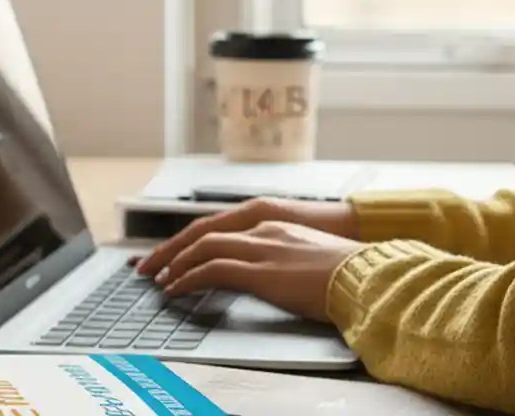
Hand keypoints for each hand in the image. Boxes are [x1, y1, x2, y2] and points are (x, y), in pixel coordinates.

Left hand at [133, 198, 364, 321]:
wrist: (365, 274)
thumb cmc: (347, 270)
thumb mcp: (310, 255)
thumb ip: (286, 256)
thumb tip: (277, 272)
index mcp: (275, 223)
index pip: (221, 225)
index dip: (193, 238)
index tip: (174, 250)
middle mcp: (263, 228)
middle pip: (203, 231)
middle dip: (172, 248)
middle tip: (150, 265)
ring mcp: (261, 247)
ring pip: (202, 247)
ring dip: (175, 263)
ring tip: (159, 279)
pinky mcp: (259, 270)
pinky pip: (210, 270)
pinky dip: (188, 279)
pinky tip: (176, 290)